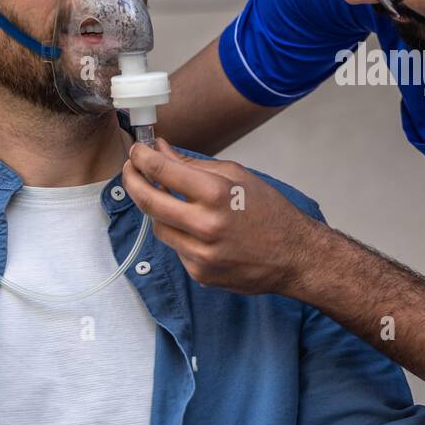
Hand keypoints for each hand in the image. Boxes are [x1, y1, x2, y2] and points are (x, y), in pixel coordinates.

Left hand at [122, 138, 326, 295]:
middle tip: (130, 171)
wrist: (294, 256)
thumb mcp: (237, 176)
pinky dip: (180, 235)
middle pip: (148, 201)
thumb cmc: (270, 213)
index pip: (162, 170)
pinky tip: (197, 230)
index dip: (141, 158)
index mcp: (217, 194)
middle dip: (133, 181)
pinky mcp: (200, 273)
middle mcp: (206, 225)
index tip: (135, 152)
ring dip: (158, 210)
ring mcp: (201, 254)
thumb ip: (194, 165)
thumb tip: (161, 151)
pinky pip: (176, 248)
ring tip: (169, 199)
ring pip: (158, 227)